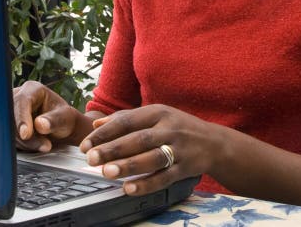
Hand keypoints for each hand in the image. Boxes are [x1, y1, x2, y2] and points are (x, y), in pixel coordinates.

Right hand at [13, 81, 84, 151]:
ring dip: (26, 142)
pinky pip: (9, 137)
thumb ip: (54, 120)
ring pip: (9, 129)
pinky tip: (36, 144)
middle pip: (11, 116)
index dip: (22, 118)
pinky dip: (22, 145)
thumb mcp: (65, 118)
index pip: (21, 101)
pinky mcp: (9, 124)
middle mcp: (18, 96)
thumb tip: (39, 124)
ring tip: (45, 144)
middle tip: (44, 145)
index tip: (26, 135)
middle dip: (26, 136)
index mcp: (32, 89)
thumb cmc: (64, 118)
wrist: (61, 127)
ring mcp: (11, 110)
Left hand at [78, 104, 217, 195]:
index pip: (127, 120)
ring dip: (128, 165)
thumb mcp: (156, 116)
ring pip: (151, 157)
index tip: (87, 144)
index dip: (105, 132)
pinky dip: (146, 184)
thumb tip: (96, 124)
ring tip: (107, 172)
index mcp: (158, 112)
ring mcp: (179, 149)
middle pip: (138, 139)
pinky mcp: (185, 168)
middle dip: (113, 149)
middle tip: (92, 158)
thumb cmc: (178, 127)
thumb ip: (126, 119)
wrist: (214, 142)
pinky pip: (164, 177)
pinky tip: (129, 189)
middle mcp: (169, 129)